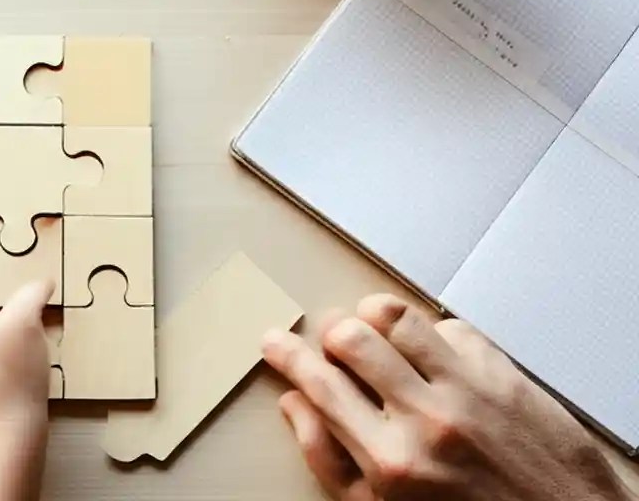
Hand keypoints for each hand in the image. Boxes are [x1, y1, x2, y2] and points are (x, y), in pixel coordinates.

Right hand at [263, 294, 635, 500]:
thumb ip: (331, 461)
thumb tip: (297, 407)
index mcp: (392, 462)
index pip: (320, 385)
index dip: (287, 354)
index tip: (275, 341)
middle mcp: (429, 419)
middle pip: (353, 337)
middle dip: (330, 333)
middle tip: (331, 343)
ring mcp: (471, 391)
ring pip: (399, 316)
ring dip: (374, 317)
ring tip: (373, 332)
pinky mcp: (506, 374)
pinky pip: (452, 327)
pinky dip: (432, 334)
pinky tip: (430, 356)